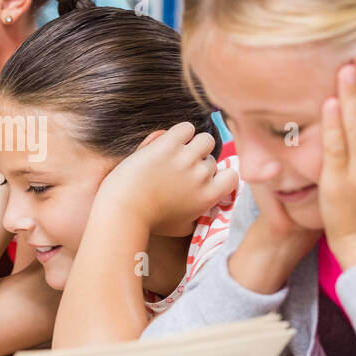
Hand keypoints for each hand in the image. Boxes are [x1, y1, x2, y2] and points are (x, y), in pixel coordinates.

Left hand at [98, 122, 237, 236]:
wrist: (123, 209)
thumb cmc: (149, 222)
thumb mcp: (182, 228)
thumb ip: (199, 218)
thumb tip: (209, 210)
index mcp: (209, 196)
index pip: (232, 176)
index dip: (220, 174)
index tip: (207, 177)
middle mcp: (202, 176)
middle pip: (212, 158)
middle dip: (199, 162)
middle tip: (180, 169)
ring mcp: (186, 158)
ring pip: (205, 139)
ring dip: (194, 143)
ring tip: (178, 151)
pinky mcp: (169, 145)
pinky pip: (186, 127)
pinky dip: (181, 132)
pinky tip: (170, 141)